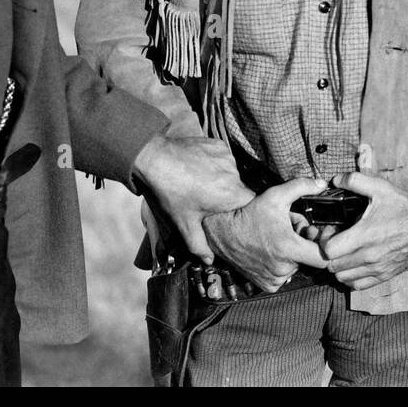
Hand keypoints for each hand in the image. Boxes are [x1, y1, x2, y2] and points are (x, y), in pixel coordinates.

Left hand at [133, 133, 252, 262]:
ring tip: (201, 183)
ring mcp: (227, 157)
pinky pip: (223, 157)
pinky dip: (215, 163)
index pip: (251, 204)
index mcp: (232, 194)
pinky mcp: (218, 145)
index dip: (243, 211)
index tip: (234, 214)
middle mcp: (235, 174)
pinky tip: (199, 168)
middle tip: (210, 200)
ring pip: (231, 172)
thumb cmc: (171, 194)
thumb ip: (200, 246)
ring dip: (221, 178)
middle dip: (228, 195)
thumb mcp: (184, 224)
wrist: (155, 159)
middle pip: (240, 188)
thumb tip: (210, 261)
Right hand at [202, 178, 329, 291]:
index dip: (326, 246)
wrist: (222, 232)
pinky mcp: (267, 285)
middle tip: (293, 229)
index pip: (325, 258)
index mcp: (289, 248)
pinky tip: (272, 251)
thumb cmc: (249, 214)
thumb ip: (302, 186)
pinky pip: (285, 276)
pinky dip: (282, 265)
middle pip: (309, 259)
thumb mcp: (276, 195)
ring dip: (294, 254)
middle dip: (306, 243)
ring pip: (297, 266)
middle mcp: (283, 268)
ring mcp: (274, 279)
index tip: (318, 234)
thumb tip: (322, 184)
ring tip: (280, 238)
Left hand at [321, 172, 407, 289]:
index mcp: (365, 235)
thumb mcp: (380, 187)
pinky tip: (355, 262)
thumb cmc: (404, 206)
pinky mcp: (385, 275)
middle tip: (336, 240)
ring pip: (343, 278)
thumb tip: (334, 179)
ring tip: (345, 252)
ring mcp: (377, 268)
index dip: (324, 240)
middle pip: (332, 266)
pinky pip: (358, 285)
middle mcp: (369, 256)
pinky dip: (352, 277)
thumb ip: (354, 180)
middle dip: (329, 253)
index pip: (329, 250)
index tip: (332, 231)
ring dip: (339, 266)